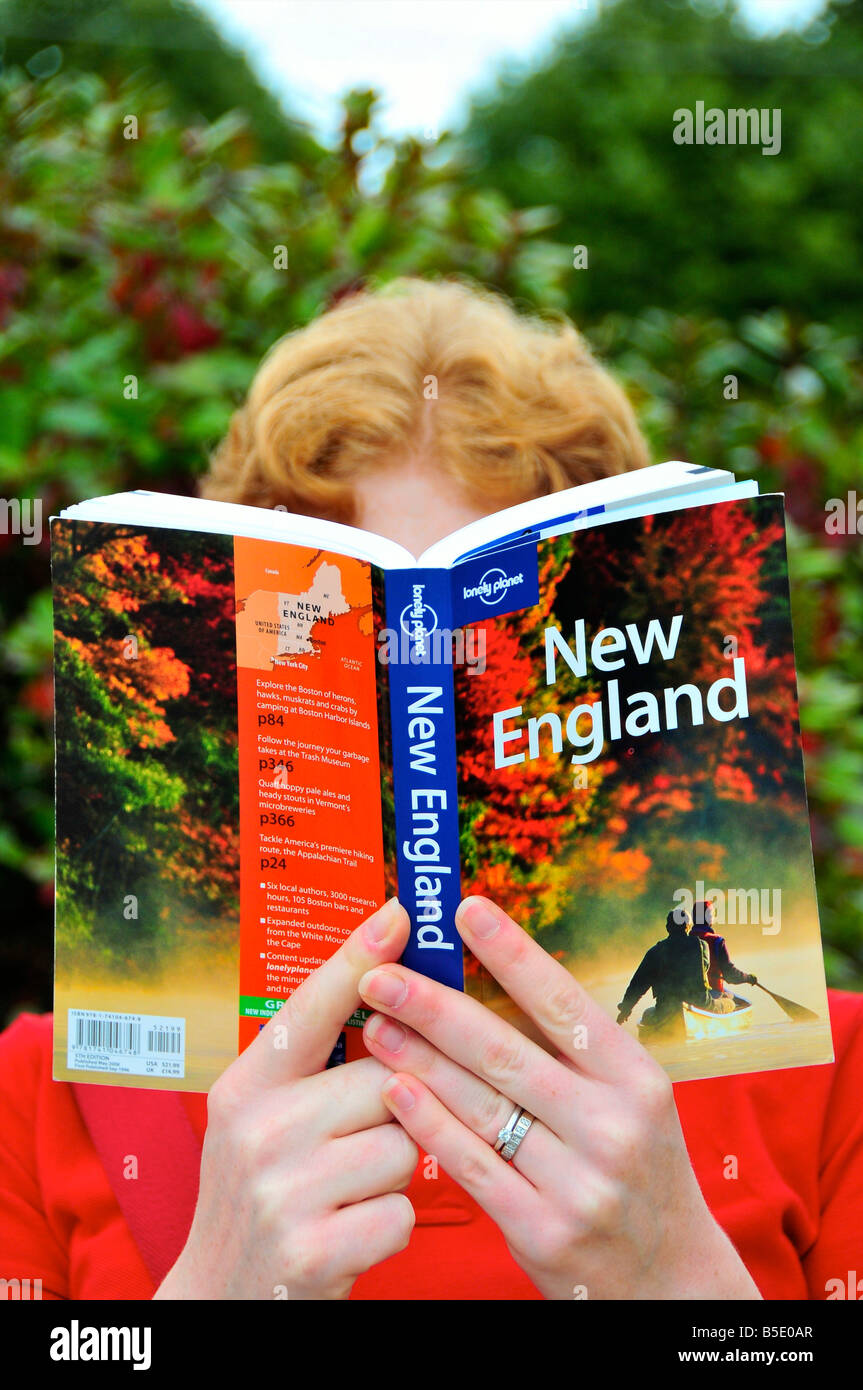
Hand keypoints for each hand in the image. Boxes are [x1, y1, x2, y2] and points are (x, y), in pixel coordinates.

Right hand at [154, 898, 417, 1300]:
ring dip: (395, 1172)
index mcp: (246, 1088)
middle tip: (357, 1142)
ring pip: (405, 1145)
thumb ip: (310, 1066)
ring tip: (350, 1192)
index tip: (399, 912)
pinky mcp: (314, 1251)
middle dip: (396, 1111)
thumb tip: (381, 989)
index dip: (358, 957)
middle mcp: (258, 1130)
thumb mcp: (261, 1119)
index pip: (309, 1008)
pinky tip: (352, 1234)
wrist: (221, 1299)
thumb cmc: (262, 1194)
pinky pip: (403, 1211)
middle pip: (387, 1080)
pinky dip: (391, 1226)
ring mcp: (283, 1192)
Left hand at [359, 895, 761, 1301]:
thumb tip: (496, 972)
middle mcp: (612, 1124)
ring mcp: (580, 1182)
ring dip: (417, 1059)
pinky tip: (396, 1090)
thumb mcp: (633, 1101)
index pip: (563, 1002)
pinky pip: (473, 1165)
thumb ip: (573, 1052)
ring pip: (481, 1105)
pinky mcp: (544, 1230)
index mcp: (637, 1078)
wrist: (668, 1279)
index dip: (511, 951)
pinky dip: (430, 1124)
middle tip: (380, 973)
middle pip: (505, 1050)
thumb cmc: (637, 1170)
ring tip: (375, 1023)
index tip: (463, 909)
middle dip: (434, 1006)